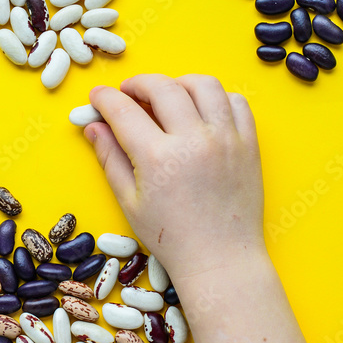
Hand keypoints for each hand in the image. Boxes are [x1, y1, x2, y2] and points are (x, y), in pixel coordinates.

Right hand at [85, 74, 267, 282]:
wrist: (221, 259)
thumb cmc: (173, 238)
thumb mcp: (130, 202)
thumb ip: (110, 158)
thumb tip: (94, 127)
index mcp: (158, 158)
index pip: (124, 110)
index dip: (105, 98)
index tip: (98, 97)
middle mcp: (194, 141)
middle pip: (163, 87)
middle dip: (138, 83)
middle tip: (128, 93)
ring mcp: (226, 139)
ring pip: (203, 85)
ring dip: (179, 83)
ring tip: (167, 96)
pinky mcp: (248, 145)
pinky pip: (236, 102)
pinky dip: (216, 98)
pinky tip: (201, 111)